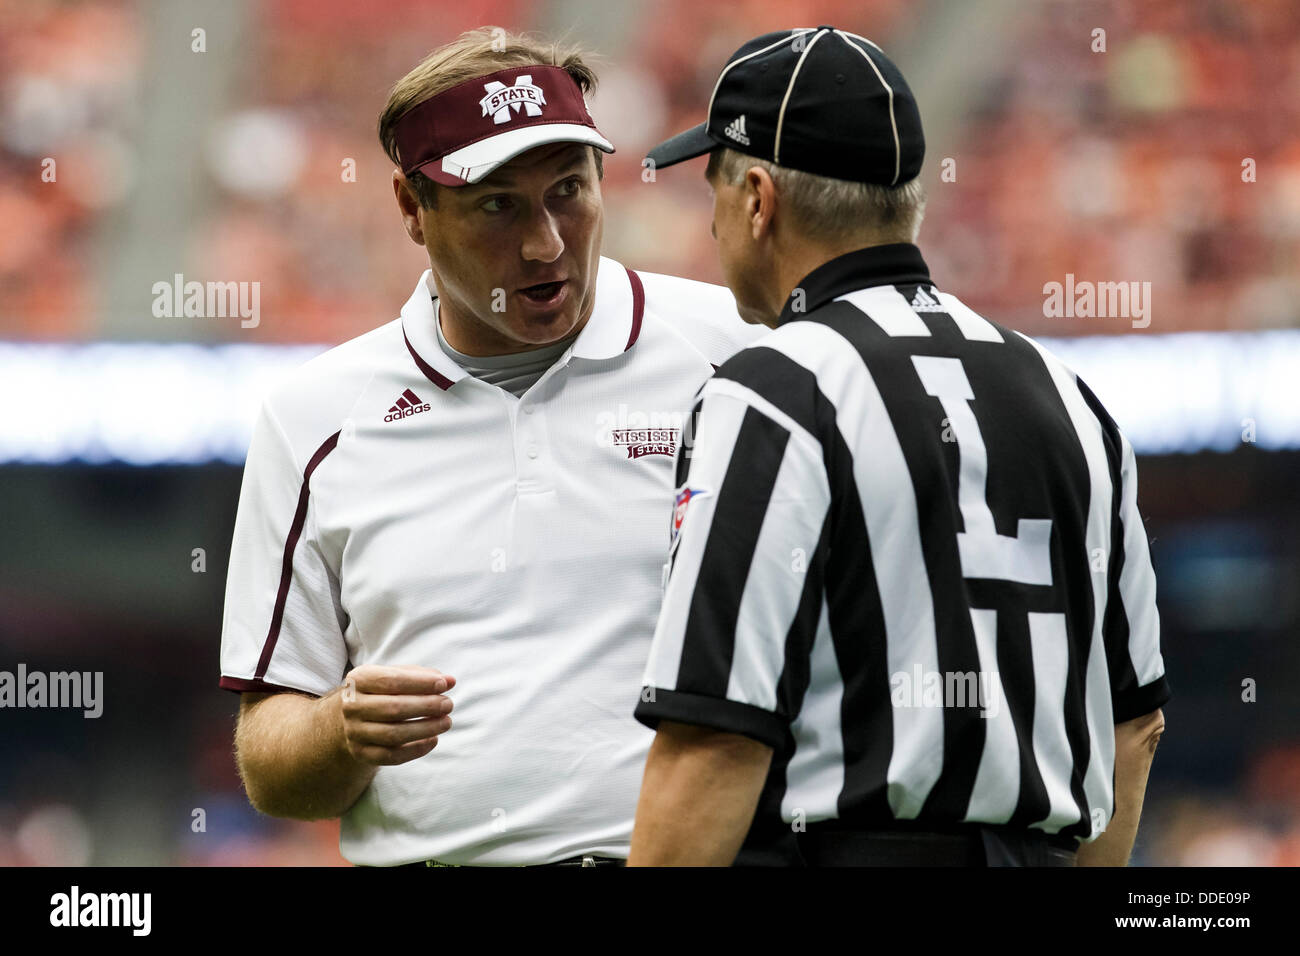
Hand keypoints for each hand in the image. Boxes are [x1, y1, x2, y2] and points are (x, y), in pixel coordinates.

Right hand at [335, 664, 456, 766]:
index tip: (445, 684)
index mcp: (358, 680)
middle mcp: (352, 706)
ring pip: (393, 734)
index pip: (391, 680)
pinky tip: (434, 739)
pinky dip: (416, 749)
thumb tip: (450, 680)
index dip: (420, 683)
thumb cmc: (383, 691)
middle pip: (393, 708)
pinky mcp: (362, 753)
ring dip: (425, 728)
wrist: (353, 717)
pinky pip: (392, 756)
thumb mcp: (396, 675)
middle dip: (426, 706)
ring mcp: (354, 732)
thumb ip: (422, 676)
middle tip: (448, 704)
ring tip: (446, 722)